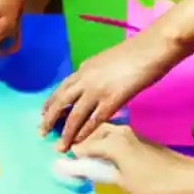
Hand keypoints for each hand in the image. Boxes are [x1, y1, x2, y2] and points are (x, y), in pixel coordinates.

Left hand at [40, 33, 176, 150]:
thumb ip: (95, 73)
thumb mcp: (106, 61)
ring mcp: (97, 90)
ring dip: (65, 132)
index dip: (51, 103)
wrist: (151, 48)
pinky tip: (79, 142)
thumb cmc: (135, 52)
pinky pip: (94, 120)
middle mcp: (86, 79)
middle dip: (49, 118)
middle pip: (61, 102)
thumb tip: (90, 85)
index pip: (62, 88)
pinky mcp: (112, 100)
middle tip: (41, 132)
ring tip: (59, 146)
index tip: (43, 114)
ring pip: (74, 115)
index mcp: (84, 68)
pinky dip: (84, 132)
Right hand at [68, 125, 193, 193]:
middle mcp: (118, 131)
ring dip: (90, 137)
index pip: (82, 145)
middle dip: (78, 139)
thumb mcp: (120, 181)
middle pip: (90, 131)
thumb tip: (76, 169)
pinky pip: (111, 132)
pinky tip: (101, 150)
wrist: (184, 176)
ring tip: (83, 151)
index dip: (70, 154)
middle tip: (69, 152)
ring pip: (101, 129)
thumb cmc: (151, 183)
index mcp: (111, 142)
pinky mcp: (136, 135)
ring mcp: (128, 131)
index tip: (59, 160)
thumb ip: (96, 171)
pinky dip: (101, 138)